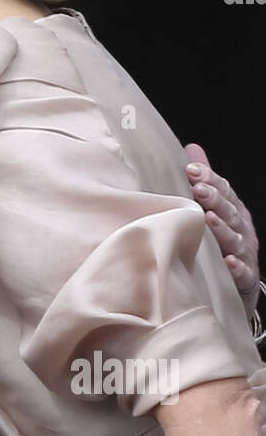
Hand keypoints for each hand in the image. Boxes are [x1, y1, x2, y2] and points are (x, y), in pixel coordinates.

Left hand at [184, 143, 259, 318]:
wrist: (238, 286)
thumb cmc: (222, 244)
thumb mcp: (216, 210)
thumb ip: (206, 181)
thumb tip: (191, 149)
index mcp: (234, 211)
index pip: (224, 190)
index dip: (210, 178)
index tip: (191, 169)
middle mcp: (242, 230)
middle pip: (230, 211)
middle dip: (215, 199)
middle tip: (199, 189)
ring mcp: (245, 254)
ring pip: (235, 240)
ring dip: (223, 229)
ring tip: (209, 220)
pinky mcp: (245, 280)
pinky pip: (243, 273)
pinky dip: (236, 267)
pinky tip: (227, 262)